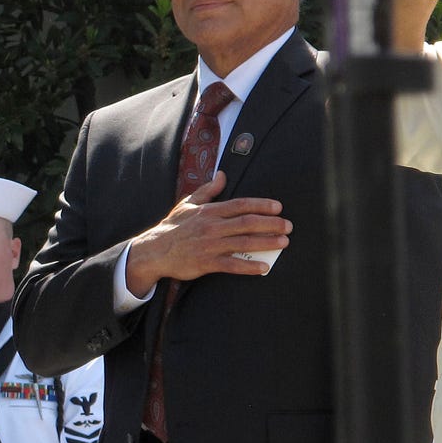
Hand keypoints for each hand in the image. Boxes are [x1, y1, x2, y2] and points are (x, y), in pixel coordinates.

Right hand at [122, 172, 290, 294]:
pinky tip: (263, 267)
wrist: (153, 251)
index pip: (240, 205)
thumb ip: (207, 190)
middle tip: (288, 225)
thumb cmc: (172, 227)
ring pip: (243, 242)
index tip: (278, 207)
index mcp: (208, 211)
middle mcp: (211, 227)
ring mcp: (209, 245)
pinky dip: (248, 266)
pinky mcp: (206, 262)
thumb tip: (222, 175)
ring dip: (266, 242)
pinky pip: (231, 265)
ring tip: (283, 242)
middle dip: (271, 223)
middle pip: (247, 222)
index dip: (261, 205)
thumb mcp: (187, 204)